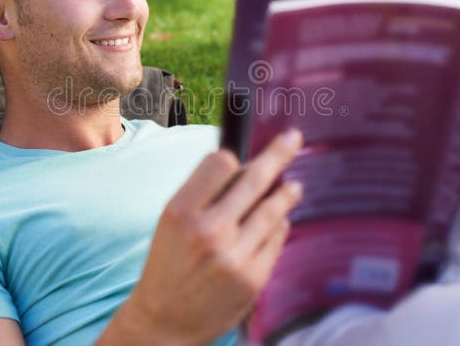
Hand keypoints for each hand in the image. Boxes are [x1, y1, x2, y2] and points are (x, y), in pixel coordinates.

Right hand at [98, 129, 303, 345]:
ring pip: (272, 210)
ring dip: (286, 192)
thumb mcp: (171, 223)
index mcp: (180, 212)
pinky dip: (278, 226)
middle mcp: (208, 231)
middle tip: (293, 138)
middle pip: (254, 180)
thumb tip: (240, 164)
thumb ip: (201, 195)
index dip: (231, 158)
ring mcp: (234, 255)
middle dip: (277, 154)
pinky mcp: (253, 277)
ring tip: (294, 185)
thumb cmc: (168, 265)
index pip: (219, 163)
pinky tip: (276, 223)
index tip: (237, 158)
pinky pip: (276, 238)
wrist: (166, 321)